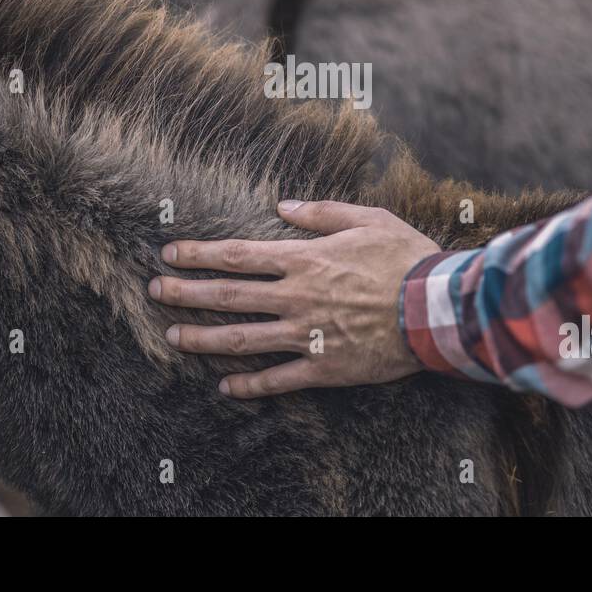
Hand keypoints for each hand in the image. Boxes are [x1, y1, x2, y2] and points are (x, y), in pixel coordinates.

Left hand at [150, 200, 440, 397]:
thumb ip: (322, 213)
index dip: (199, 254)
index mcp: (305, 260)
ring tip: (174, 335)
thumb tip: (283, 205)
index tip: (170, 253)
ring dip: (203, 337)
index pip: (238, 255)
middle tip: (155, 291)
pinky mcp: (324, 368)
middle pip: (229, 295)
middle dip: (186, 292)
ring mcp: (306, 335)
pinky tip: (225, 386)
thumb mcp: (369, 218)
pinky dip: (249, 384)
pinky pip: (278, 379)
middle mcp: (296, 297)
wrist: (436, 309)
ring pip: (242, 338)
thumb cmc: (408, 258)